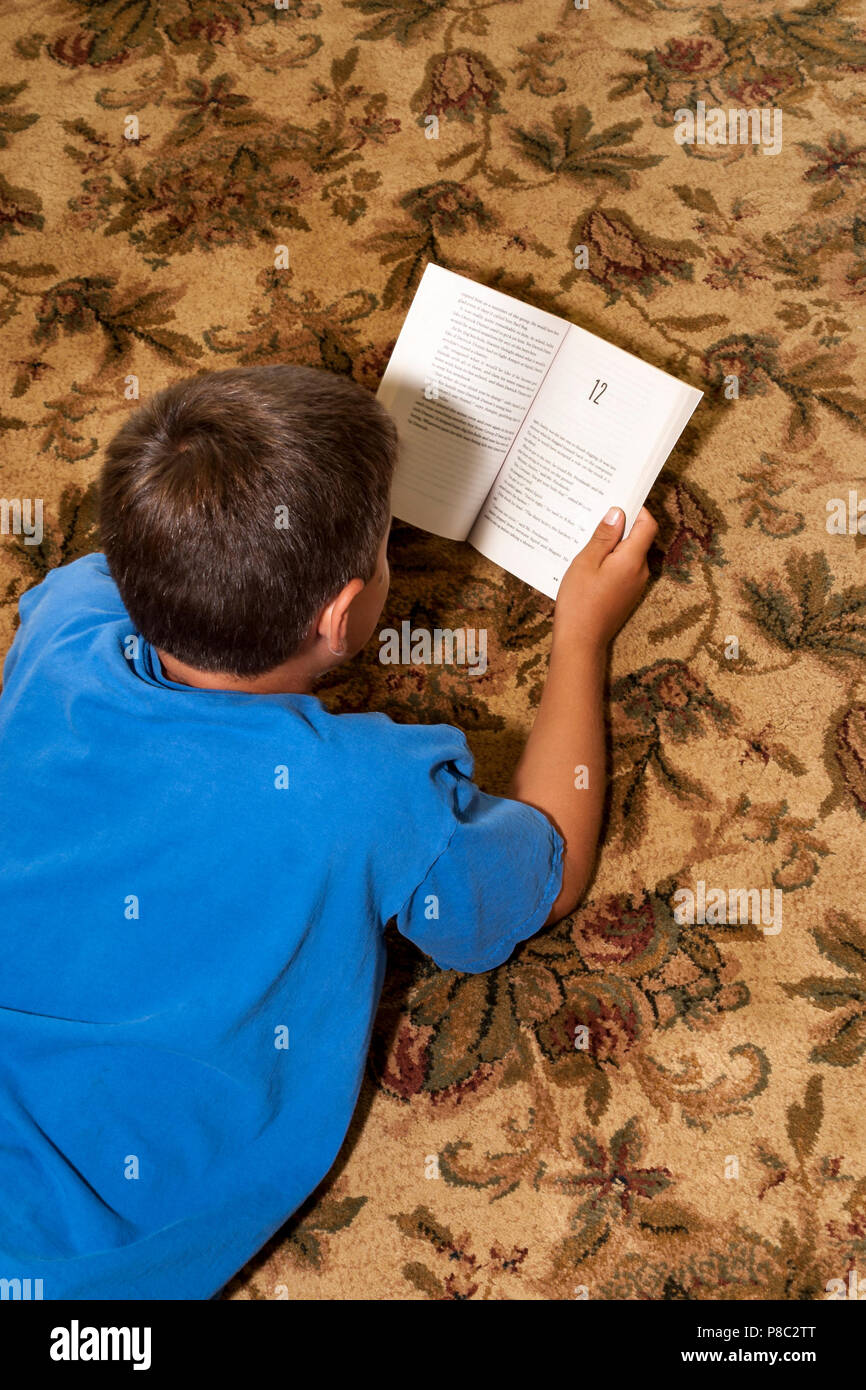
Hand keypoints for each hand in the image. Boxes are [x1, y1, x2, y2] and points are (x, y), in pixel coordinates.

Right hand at [553, 505, 657, 650]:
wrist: (581, 642)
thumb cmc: (579, 602)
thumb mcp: (586, 562)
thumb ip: (604, 537)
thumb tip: (618, 513)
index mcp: (633, 559)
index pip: (648, 525)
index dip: (637, 510)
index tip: (618, 502)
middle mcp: (641, 571)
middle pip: (639, 538)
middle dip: (620, 527)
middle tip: (595, 518)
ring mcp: (635, 585)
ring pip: (630, 554)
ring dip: (613, 545)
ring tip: (588, 542)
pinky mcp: (627, 594)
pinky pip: (624, 569)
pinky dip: (611, 561)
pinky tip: (591, 564)